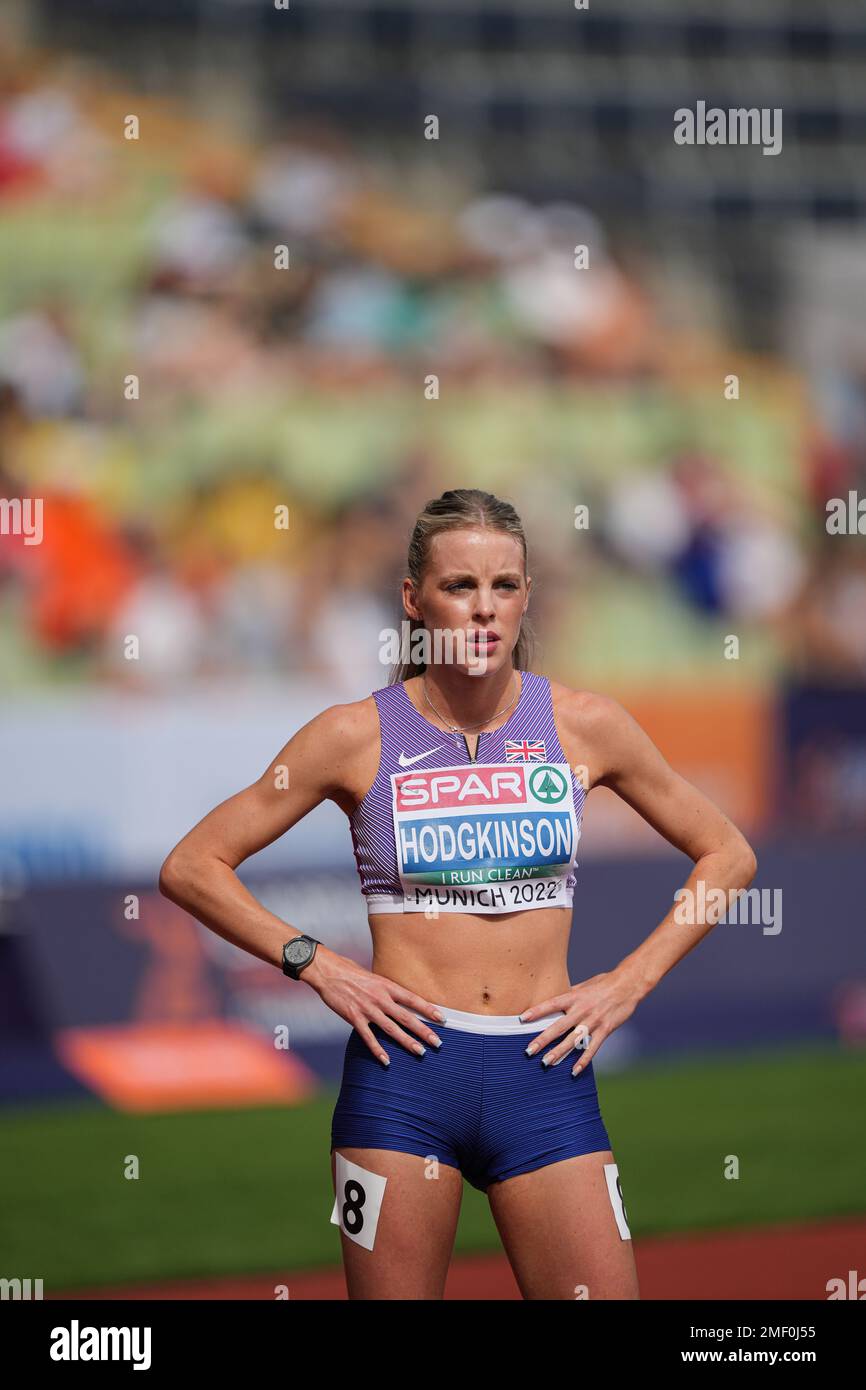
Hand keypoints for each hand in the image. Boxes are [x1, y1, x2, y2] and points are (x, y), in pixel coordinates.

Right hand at [302, 946, 444, 1065]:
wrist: (328, 971)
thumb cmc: (351, 971)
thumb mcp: (374, 976)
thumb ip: (386, 989)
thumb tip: (399, 998)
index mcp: (387, 986)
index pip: (413, 999)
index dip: (429, 1009)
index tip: (443, 1019)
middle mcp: (380, 998)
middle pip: (407, 1017)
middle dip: (424, 1031)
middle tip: (437, 1043)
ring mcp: (367, 1009)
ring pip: (391, 1029)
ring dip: (407, 1042)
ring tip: (420, 1052)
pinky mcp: (354, 1017)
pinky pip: (368, 1037)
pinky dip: (377, 1050)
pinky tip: (386, 1061)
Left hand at [519, 971, 643, 1075]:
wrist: (627, 985)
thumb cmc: (603, 983)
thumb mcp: (583, 986)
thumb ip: (569, 995)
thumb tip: (554, 1000)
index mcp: (574, 997)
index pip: (552, 1004)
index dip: (537, 1011)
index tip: (522, 1019)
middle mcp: (582, 1010)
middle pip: (559, 1026)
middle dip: (543, 1039)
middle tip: (529, 1050)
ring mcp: (594, 1021)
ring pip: (573, 1040)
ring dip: (559, 1053)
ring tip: (546, 1062)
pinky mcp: (605, 1030)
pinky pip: (592, 1048)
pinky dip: (583, 1060)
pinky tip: (574, 1071)